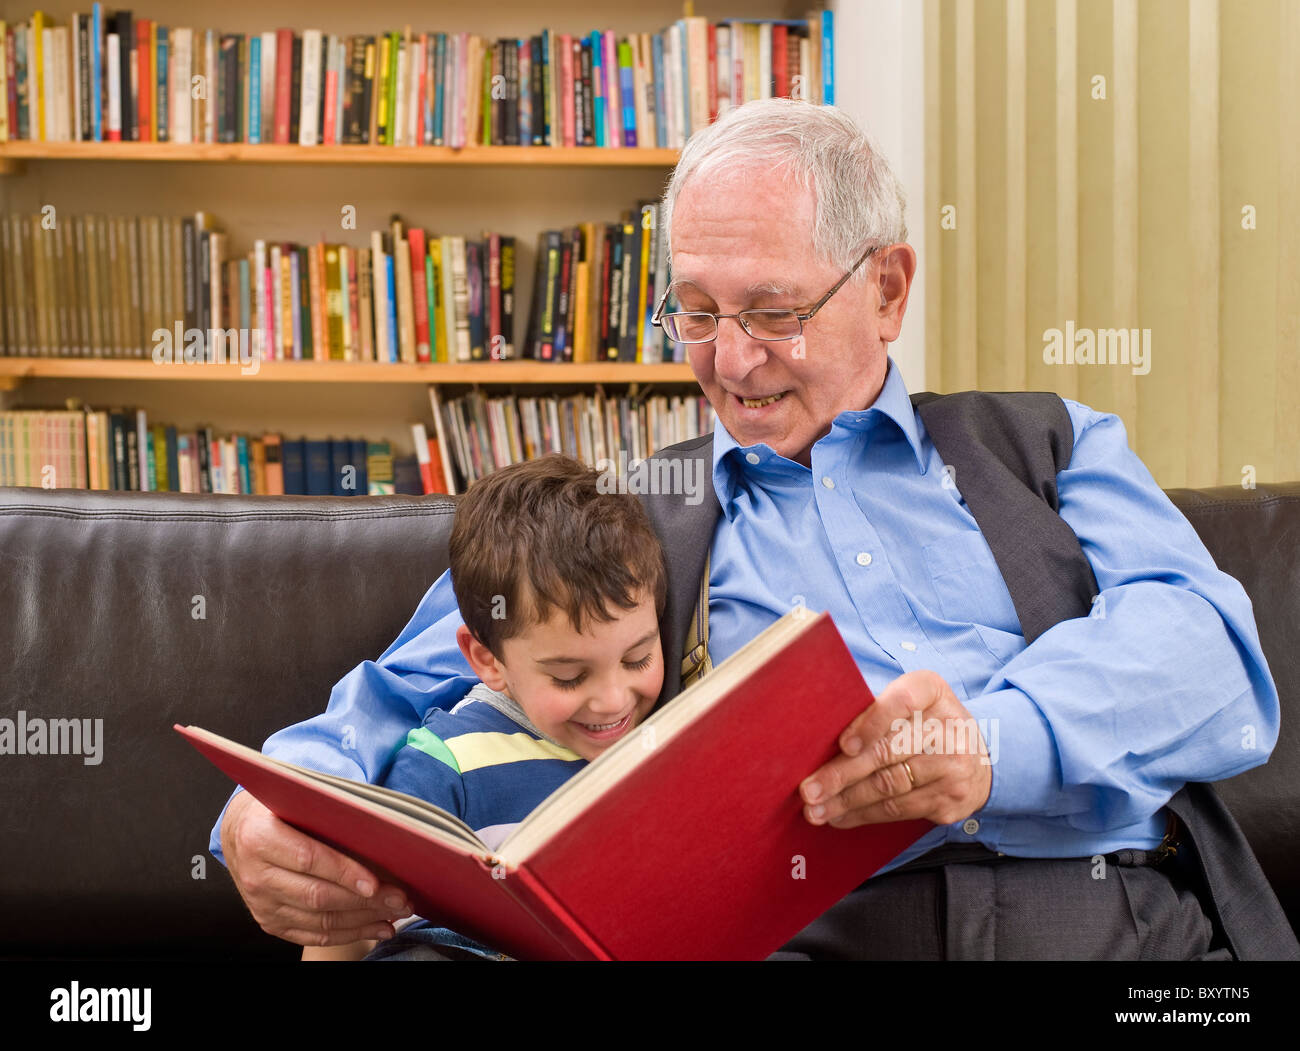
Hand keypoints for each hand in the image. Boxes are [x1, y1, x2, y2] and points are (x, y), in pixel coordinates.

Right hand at [220, 791, 413, 946]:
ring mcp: (261, 903)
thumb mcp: (298, 801)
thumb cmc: (281, 810)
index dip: (344, 872)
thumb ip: (331, 815)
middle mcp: (255, 875)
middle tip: (400, 899)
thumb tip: (382, 835)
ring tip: (395, 913)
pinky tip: (376, 926)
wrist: (241, 831)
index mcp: (259, 837)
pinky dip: (349, 933)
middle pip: (316, 895)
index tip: (376, 883)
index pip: (307, 858)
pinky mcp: (269, 922)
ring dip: (363, 920)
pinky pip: (312, 935)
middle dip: (365, 901)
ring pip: (318, 920)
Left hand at [799, 670, 992, 828]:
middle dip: (842, 774)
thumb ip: (876, 712)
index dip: (870, 723)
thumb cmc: (925, 725)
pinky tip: (841, 816)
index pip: (901, 702)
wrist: (979, 761)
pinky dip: (864, 814)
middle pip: (889, 752)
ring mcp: (954, 766)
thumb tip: (821, 739)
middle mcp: (950, 728)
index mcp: (932, 692)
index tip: (842, 745)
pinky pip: (899, 810)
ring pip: (890, 786)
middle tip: (809, 789)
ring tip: (816, 809)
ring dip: (847, 801)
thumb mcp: (909, 705)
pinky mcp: (950, 800)